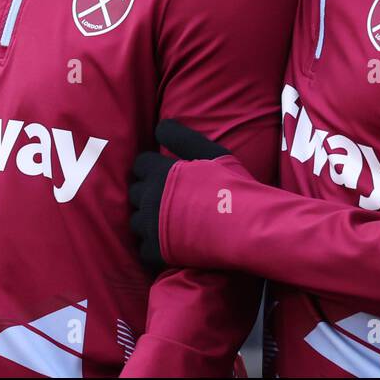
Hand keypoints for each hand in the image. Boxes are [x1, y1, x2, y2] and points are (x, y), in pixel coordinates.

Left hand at [129, 120, 229, 271]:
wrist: (244, 226)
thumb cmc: (231, 186)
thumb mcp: (211, 152)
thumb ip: (182, 137)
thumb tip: (160, 126)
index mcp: (159, 173)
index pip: (140, 165)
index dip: (152, 168)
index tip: (165, 175)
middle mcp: (149, 199)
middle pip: (135, 193)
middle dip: (148, 193)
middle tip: (169, 198)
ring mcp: (151, 228)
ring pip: (136, 221)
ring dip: (148, 220)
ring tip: (169, 222)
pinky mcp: (157, 253)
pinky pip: (144, 249)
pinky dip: (154, 247)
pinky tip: (171, 243)